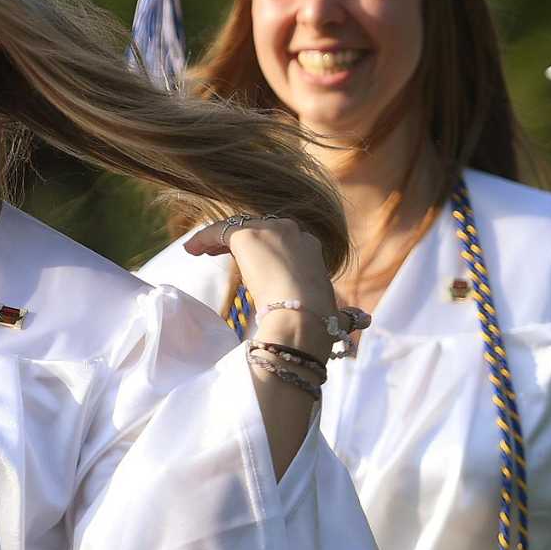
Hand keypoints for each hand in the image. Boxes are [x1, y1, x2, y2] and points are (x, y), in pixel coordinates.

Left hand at [184, 217, 338, 350]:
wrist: (303, 319)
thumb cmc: (318, 323)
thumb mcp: (329, 312)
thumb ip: (335, 310)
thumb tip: (360, 319)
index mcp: (311, 248)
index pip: (282, 240)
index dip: (264, 251)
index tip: (253, 266)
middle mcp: (294, 231)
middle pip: (260, 228)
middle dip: (241, 241)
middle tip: (221, 254)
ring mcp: (271, 230)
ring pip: (239, 226)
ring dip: (218, 238)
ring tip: (199, 251)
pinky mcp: (250, 235)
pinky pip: (220, 231)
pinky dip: (204, 238)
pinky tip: (190, 251)